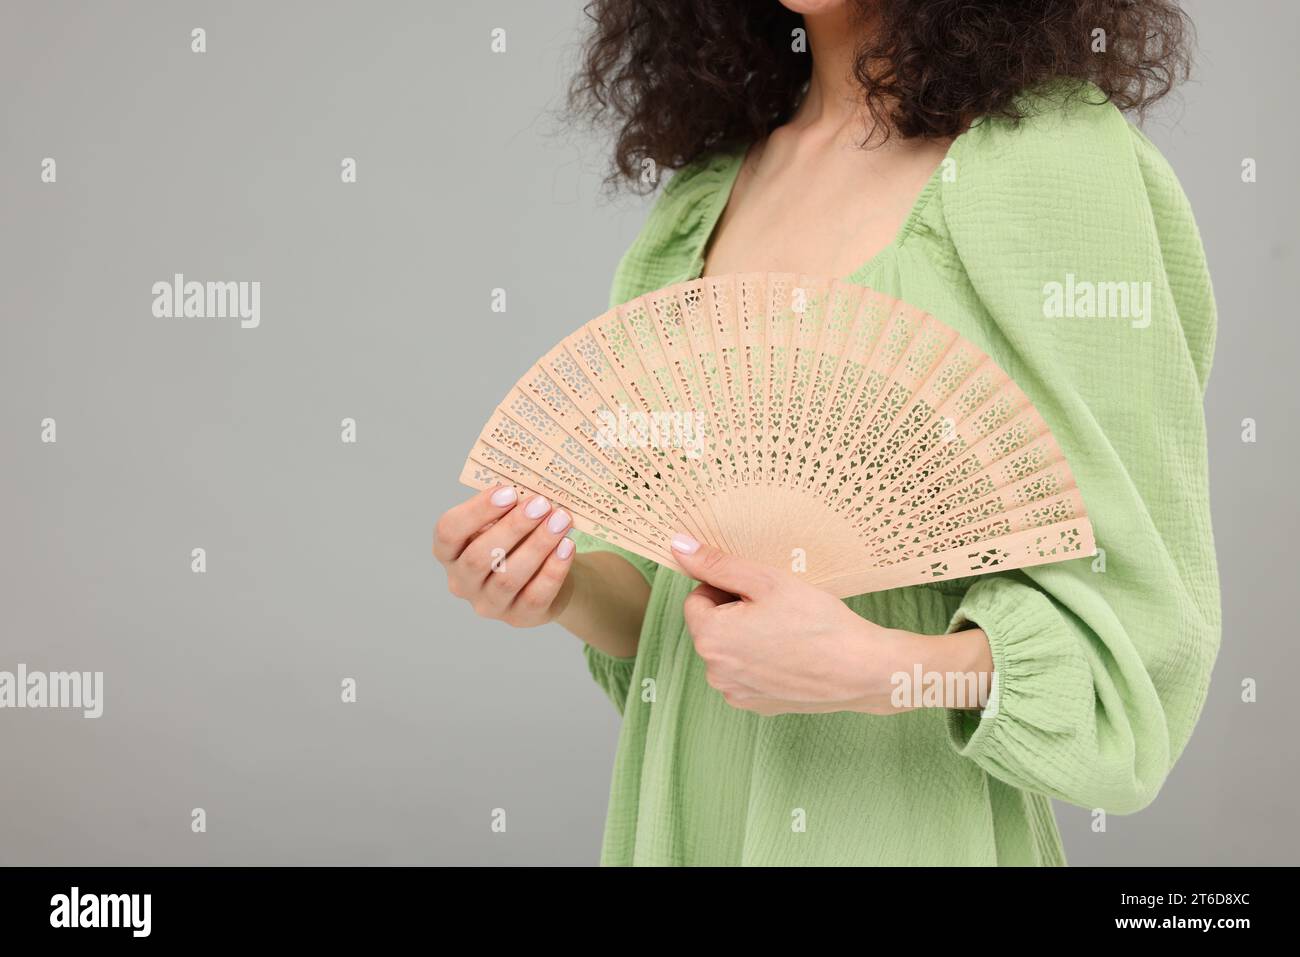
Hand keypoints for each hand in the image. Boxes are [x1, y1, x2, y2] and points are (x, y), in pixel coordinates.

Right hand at [434, 485, 575, 627]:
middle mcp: (461, 582)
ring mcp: (488, 604)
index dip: (476, 511)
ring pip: (508, 578)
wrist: (547, 575)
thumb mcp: (505, 521)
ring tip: (561, 520)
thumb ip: (508, 507)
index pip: (448, 531)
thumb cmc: (519, 539)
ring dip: (537, 545)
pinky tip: (567, 546)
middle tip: (541, 504)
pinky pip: (535, 595)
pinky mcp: (519, 617)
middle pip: (478, 557)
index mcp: (449, 552)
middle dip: (513, 527)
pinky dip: (553, 569)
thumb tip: (528, 490)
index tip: (508, 492)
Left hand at [670, 533, 992, 715]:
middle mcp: (715, 672)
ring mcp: (735, 693)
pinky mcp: (756, 705)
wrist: (862, 669)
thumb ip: (717, 563)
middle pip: (712, 626)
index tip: (758, 589)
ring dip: (748, 636)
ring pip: (729, 650)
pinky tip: (791, 653)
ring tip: (787, 631)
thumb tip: (678, 546)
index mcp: (710, 638)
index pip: (697, 598)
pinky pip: (746, 673)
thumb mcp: (766, 581)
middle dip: (736, 612)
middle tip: (776, 608)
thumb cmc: (818, 622)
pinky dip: (761, 660)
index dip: (726, 586)